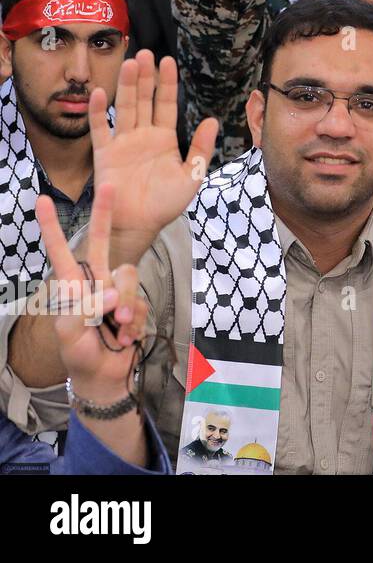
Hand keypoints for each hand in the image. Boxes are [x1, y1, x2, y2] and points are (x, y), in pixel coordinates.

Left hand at [36, 185, 148, 401]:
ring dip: (126, 306)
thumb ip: (86, 310)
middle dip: (105, 214)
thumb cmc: (78, 354)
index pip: (61, 251)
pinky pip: (141, 303)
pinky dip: (134, 323)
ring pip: (129, 278)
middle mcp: (97, 281)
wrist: (105, 376)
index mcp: (72, 285)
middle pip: (103, 242)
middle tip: (109, 186)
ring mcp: (119, 292)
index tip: (40, 200)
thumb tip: (114, 295)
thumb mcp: (69, 334)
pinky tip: (124, 337)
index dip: (51, 227)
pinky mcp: (136, 305)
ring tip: (116, 330)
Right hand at [89, 50, 217, 264]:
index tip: (169, 61)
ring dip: (126, 86)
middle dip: (146, 77)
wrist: (140, 225)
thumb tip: (212, 121)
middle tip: (146, 53)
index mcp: (164, 139)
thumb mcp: (191, 176)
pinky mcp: (104, 154)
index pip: (166, 104)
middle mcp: (142, 136)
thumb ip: (200, 149)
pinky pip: (100, 129)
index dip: (167, 84)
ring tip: (130, 64)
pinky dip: (98, 112)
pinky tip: (99, 92)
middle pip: (144, 100)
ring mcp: (122, 143)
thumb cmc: (165, 204)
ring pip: (125, 108)